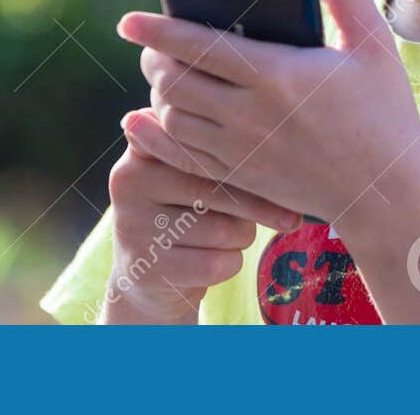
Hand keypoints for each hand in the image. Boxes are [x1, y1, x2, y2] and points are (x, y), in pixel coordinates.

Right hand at [100, 133, 304, 323]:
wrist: (146, 274)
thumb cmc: (184, 210)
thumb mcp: (191, 173)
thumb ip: (220, 155)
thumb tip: (284, 162)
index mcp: (142, 144)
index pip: (207, 148)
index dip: (249, 162)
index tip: (287, 172)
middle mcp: (129, 181)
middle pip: (219, 188)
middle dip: (259, 207)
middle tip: (290, 218)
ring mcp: (133, 226)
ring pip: (224, 229)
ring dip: (242, 237)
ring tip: (230, 235)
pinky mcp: (146, 268)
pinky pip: (216, 264)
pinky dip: (230, 264)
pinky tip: (216, 259)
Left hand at [117, 0, 419, 230]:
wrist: (387, 194)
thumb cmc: (385, 112)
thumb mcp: (374, 44)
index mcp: (276, 74)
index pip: (196, 45)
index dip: (156, 29)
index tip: (127, 21)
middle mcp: (249, 114)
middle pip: (173, 82)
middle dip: (154, 59)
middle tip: (153, 46)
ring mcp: (241, 151)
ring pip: (172, 118)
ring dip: (160, 94)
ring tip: (165, 75)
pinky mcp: (241, 177)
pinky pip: (181, 155)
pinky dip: (159, 135)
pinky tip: (149, 122)